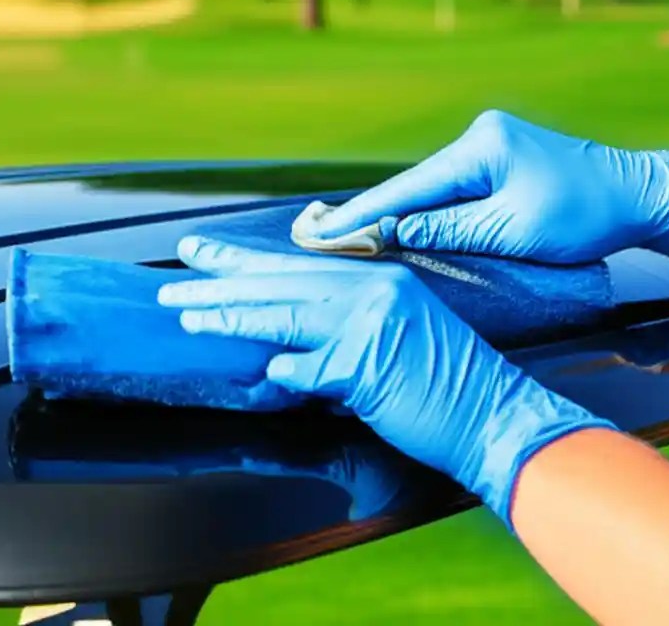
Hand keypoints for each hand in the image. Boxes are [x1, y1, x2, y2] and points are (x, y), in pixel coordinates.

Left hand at [158, 235, 614, 526]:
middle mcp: (372, 288)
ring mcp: (368, 322)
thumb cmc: (446, 386)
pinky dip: (282, 378)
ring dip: (227, 316)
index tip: (201, 251)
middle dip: (219, 280)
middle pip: (278, 280)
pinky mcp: (364, 362)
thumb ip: (338, 332)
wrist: (497, 416)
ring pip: (280, 313)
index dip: (244, 259)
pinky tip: (264, 382)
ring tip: (184, 313)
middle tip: (171, 281)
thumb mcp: (393, 339)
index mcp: (379, 278)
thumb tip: (280, 348)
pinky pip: (303, 370)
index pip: (297, 264)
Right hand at [302, 110, 668, 264]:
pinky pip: (453, 188)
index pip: (408, 188)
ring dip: (399, 213)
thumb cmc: (587, 215)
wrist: (644, 195)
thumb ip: (450, 231)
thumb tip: (395, 232)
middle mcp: (480, 136)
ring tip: (350, 235)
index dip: (362, 213)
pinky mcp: (502, 160)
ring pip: (433, 188)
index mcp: (482, 147)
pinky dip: (428, 209)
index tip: (321, 230)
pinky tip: (401, 224)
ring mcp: (491, 145)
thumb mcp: (513, 231)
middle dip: (371, 213)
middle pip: (414, 184)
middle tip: (321, 234)